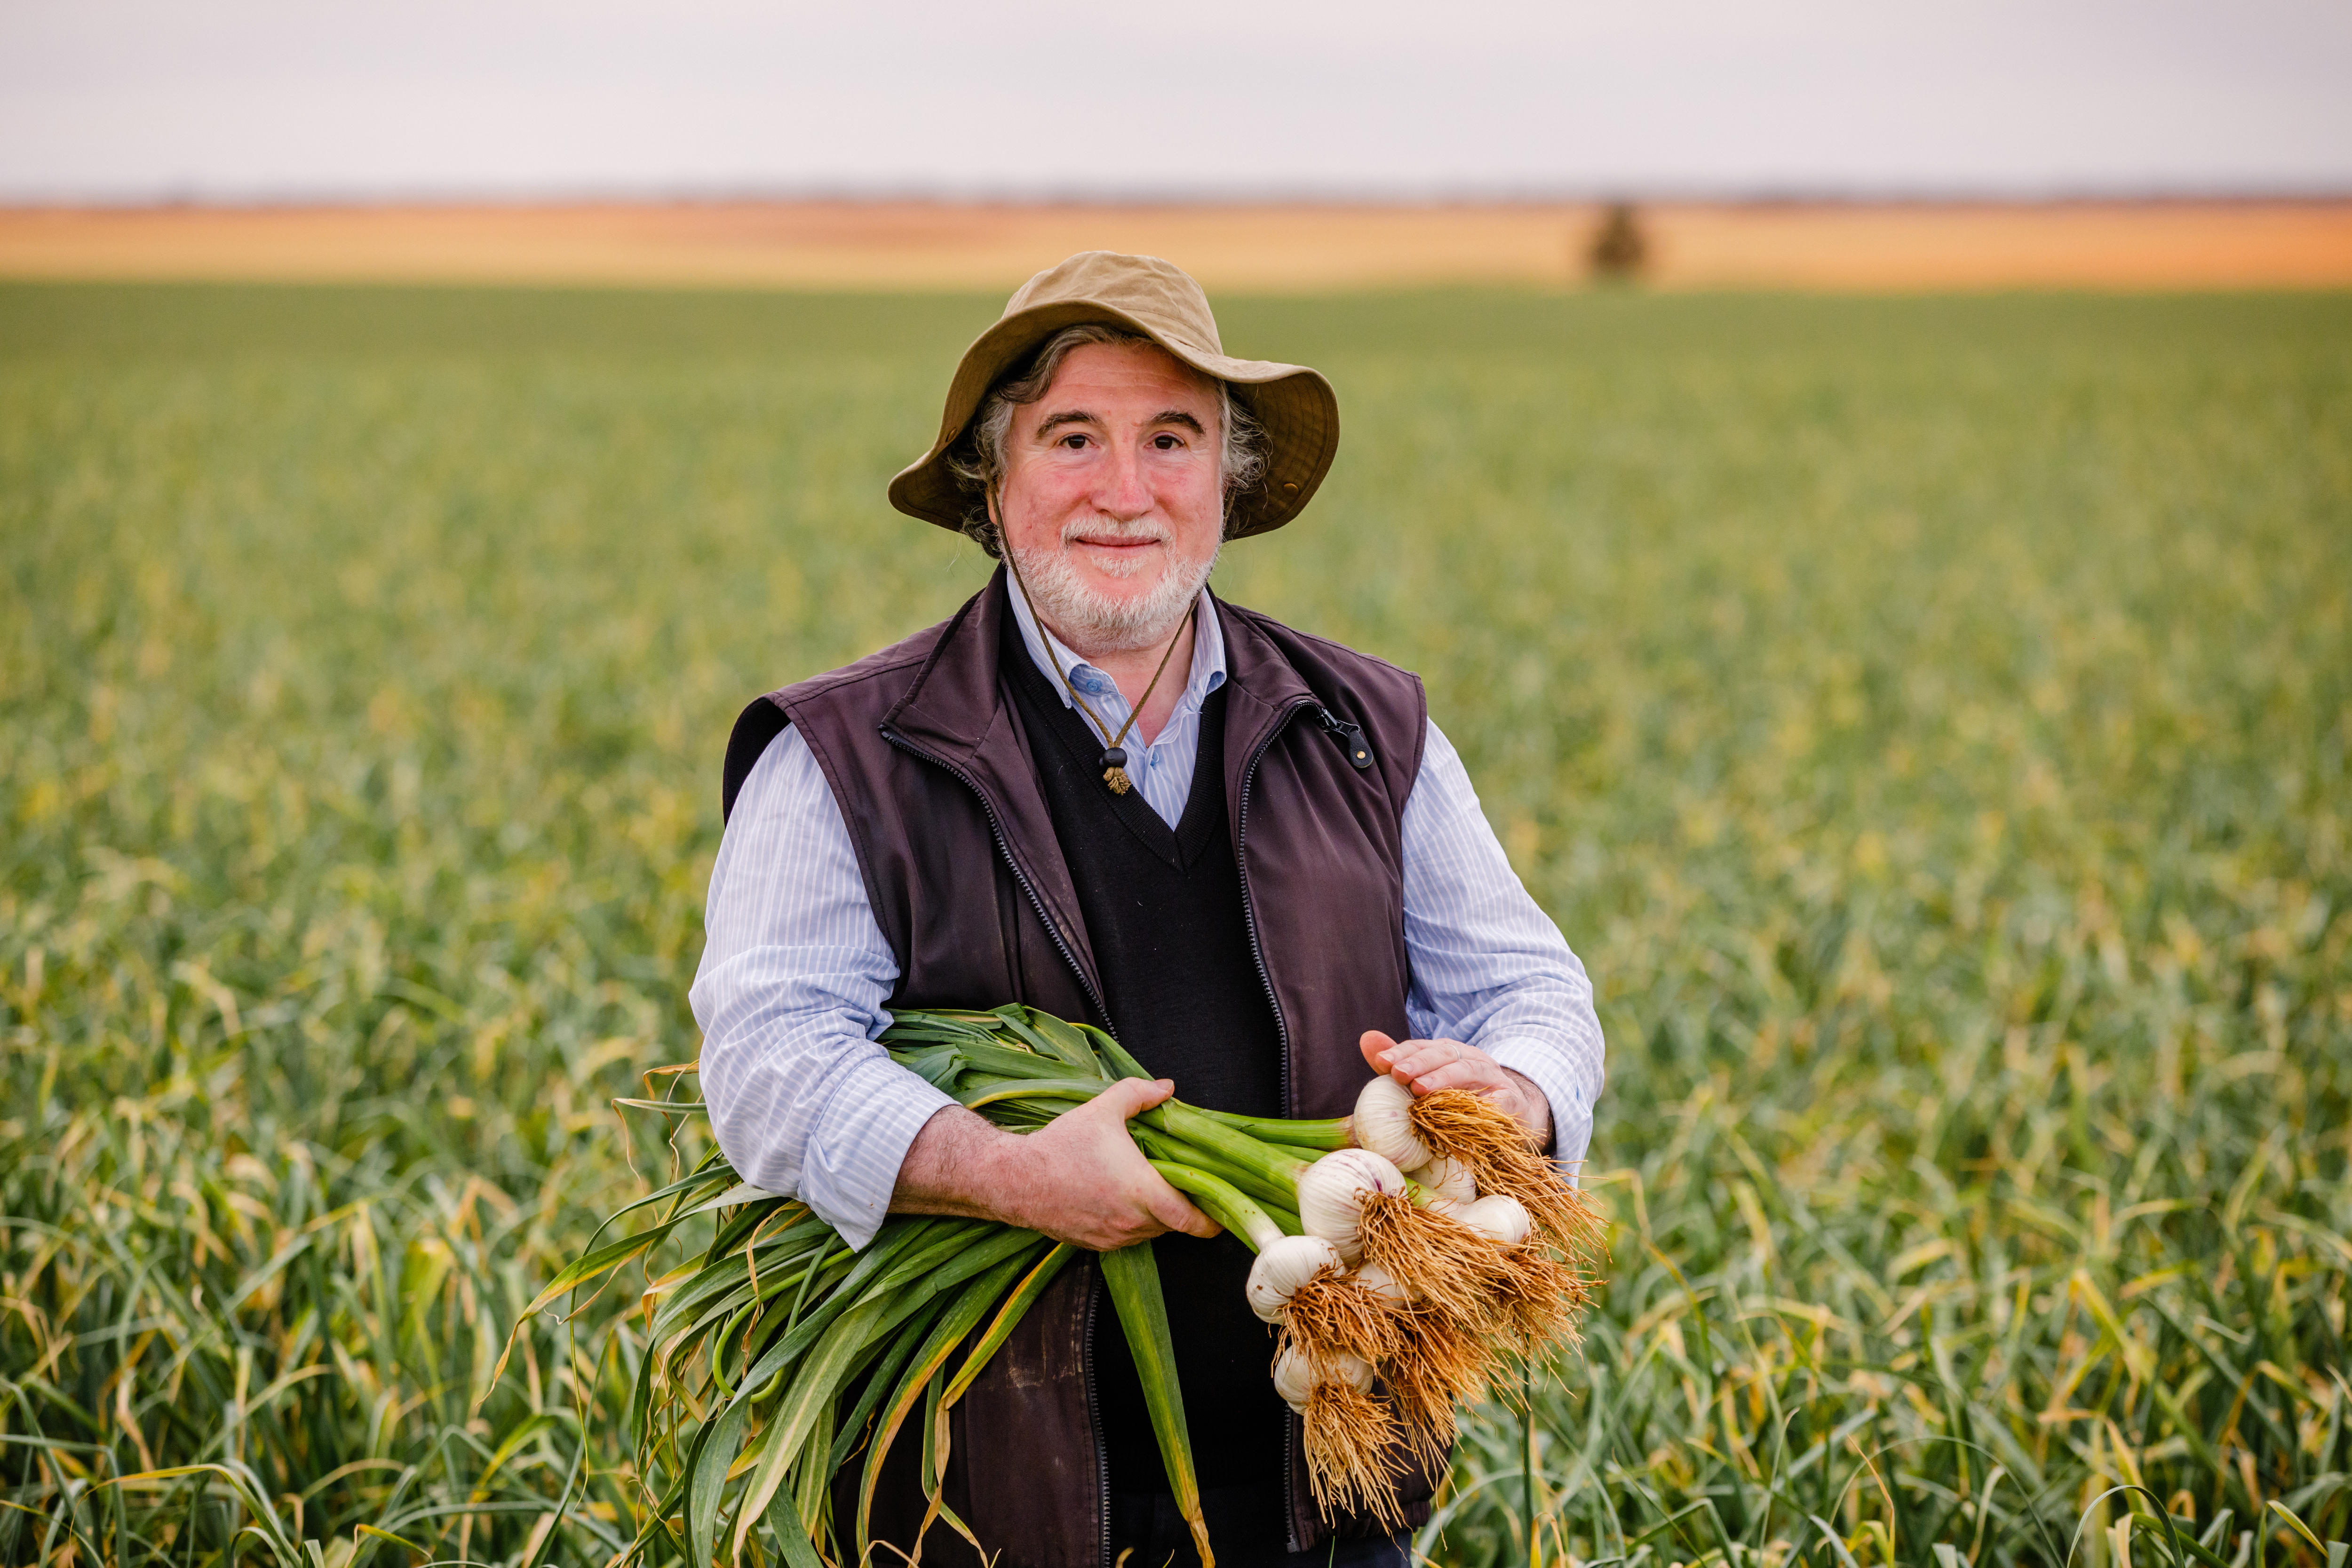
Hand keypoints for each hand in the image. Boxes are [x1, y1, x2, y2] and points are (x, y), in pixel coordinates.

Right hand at [892, 1078, 1219, 1251]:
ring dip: (1158, 1215)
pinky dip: (1134, 1222)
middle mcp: (1132, 1223)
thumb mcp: (1102, 1109)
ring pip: (1151, 1232)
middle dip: (1184, 1208)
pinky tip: (1123, 1198)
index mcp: (1143, 1192)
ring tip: (1153, 1186)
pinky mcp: (1095, 1245)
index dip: (1214, 1218)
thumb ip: (1139, 1094)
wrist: (1013, 1180)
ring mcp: (1113, 1238)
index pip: (1193, 1219)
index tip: (1224, 1210)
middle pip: (1175, 1225)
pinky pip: (1127, 1237)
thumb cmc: (1061, 1144)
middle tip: (1188, 1185)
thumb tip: (1168, 1087)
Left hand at [1359, 1030, 1551, 1151]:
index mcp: (1450, 1053)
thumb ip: (1399, 1064)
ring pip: (1468, 1070)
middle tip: (1398, 1073)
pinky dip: (1479, 1103)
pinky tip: (1461, 1110)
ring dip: (1444, 1078)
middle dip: (1419, 1061)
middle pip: (1445, 1053)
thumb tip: (1366, 1038)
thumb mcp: (1429, 1082)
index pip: (1423, 1046)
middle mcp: (1471, 1059)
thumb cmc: (1461, 1101)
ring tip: (1421, 1089)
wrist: (1512, 1119)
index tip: (1381, 1061)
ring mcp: (1493, 1078)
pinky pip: (1495, 1100)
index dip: (1402, 1051)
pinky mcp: (1510, 1100)